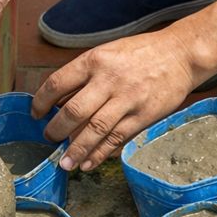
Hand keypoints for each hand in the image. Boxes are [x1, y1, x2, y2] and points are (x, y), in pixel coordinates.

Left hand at [32, 29, 209, 171]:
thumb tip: (61, 101)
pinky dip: (100, 154)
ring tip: (64, 163)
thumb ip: (86, 76)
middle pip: (74, 111)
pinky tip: (88, 164)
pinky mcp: (142, 116)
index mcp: (95, 60)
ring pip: (95, 130)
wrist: (180, 54)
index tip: (36, 113)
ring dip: (76, 149)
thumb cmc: (142, 53)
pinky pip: (116, 139)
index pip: (58, 82)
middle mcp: (109, 80)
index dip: (42, 101)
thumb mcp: (109, 53)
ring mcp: (127, 100)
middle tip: (48, 139)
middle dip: (56, 129)